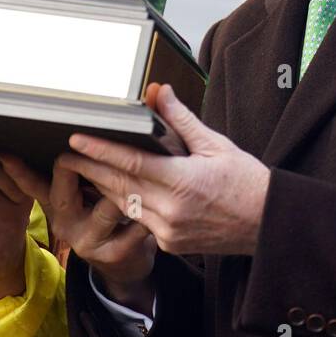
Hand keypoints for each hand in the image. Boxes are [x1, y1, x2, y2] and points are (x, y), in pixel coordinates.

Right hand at [0, 152, 156, 315]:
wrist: (124, 267)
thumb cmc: (104, 218)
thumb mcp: (80, 197)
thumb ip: (69, 172)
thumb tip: (64, 135)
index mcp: (54, 204)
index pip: (31, 183)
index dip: (17, 171)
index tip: (6, 155)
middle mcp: (64, 223)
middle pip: (66, 186)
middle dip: (86, 162)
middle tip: (97, 141)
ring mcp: (87, 240)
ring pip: (107, 204)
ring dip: (126, 187)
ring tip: (141, 171)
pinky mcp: (113, 252)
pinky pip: (134, 222)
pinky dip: (148, 210)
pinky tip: (157, 202)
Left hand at [57, 83, 270, 257]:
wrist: (268, 225)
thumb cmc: (247, 182)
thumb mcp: (215, 144)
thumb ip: (181, 120)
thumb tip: (159, 92)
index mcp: (182, 182)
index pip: (130, 163)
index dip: (100, 150)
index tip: (76, 140)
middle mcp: (171, 210)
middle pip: (119, 185)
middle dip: (91, 169)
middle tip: (67, 154)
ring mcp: (168, 231)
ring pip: (125, 204)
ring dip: (104, 186)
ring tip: (84, 168)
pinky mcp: (170, 244)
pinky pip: (140, 220)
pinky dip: (126, 203)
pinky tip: (115, 190)